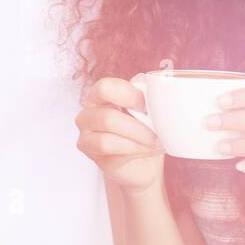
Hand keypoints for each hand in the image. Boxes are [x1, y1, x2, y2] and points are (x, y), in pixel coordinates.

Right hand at [74, 75, 165, 193]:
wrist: (143, 162)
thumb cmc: (144, 130)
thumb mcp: (148, 110)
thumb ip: (147, 95)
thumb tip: (153, 82)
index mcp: (100, 96)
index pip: (105, 88)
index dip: (128, 95)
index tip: (147, 106)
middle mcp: (88, 115)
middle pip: (106, 118)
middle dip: (137, 127)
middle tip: (157, 132)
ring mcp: (86, 137)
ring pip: (106, 140)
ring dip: (136, 141)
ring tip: (155, 142)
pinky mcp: (93, 157)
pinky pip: (111, 154)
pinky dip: (133, 151)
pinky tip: (147, 150)